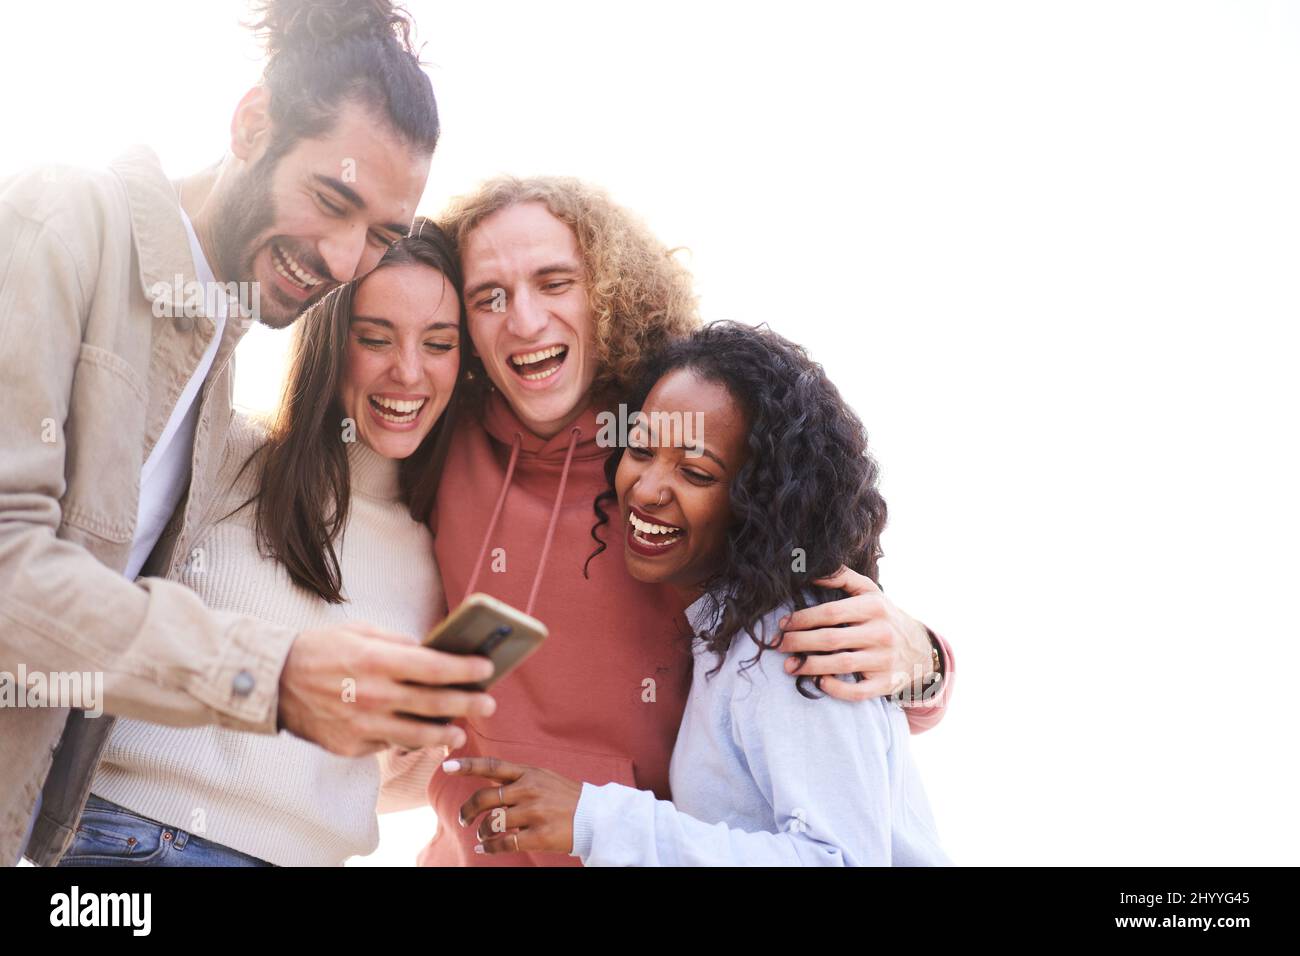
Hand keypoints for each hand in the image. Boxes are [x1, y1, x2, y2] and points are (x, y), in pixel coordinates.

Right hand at [277, 622, 496, 756]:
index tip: (487, 668)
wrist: (270, 682)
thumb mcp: (359, 632)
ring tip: (460, 730)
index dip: (465, 669)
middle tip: (489, 704)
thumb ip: (397, 643)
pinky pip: (388, 743)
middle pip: (434, 703)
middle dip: (468, 703)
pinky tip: (421, 736)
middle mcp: (373, 695)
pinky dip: (406, 740)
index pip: (434, 667)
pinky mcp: (352, 746)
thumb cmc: (319, 651)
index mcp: (376, 661)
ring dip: (445, 733)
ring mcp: (363, 725)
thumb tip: (432, 650)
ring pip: (417, 734)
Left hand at [443, 756, 581, 855]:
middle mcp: (529, 789)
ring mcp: (534, 812)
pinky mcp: (539, 835)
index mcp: (528, 773)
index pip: (492, 766)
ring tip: (483, 835)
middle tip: (463, 819)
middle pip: (485, 798)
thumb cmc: (564, 797)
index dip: (467, 765)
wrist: (595, 816)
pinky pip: (505, 844)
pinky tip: (486, 848)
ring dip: (483, 832)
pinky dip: (491, 848)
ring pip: (493, 823)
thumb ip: (516, 779)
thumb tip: (486, 786)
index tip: (446, 766)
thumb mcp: (542, 778)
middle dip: (468, 810)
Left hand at [778, 566, 934, 702]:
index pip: (831, 612)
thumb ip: (842, 579)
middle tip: (779, 644)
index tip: (784, 623)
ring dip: (809, 666)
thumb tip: (811, 572)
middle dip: (799, 642)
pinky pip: (857, 691)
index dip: (803, 618)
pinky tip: (819, 683)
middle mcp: (881, 633)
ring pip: (840, 665)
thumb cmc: (884, 616)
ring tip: (788, 666)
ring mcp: (884, 660)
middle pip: (831, 639)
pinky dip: (836, 689)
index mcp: (874, 607)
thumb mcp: (870, 592)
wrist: (920, 649)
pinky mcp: (886, 684)